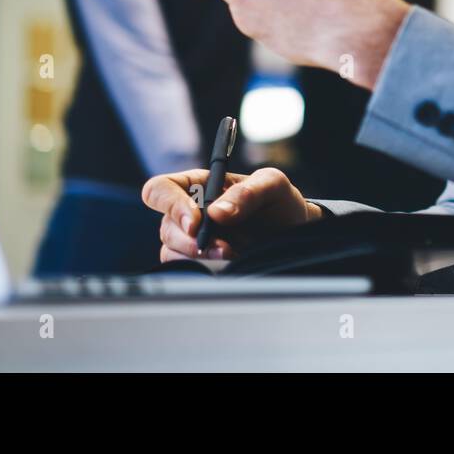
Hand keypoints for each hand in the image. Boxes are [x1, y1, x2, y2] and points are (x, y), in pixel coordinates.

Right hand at [142, 167, 322, 262]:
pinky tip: (227, 265)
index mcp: (198, 184)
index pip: (161, 189)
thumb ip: (248, 192)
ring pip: (171, 251)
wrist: (293, 231)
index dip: (170, 205)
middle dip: (191, 241)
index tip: (196, 223)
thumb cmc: (279, 202)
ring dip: (199, 257)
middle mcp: (188, 211)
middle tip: (223, 247)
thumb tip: (216, 211)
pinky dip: (204, 269)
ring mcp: (191, 238)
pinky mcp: (199, 261)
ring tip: (232, 255)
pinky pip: (185, 269)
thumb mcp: (272, 185)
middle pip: (166, 226)